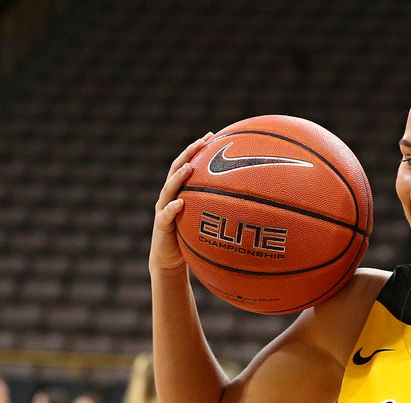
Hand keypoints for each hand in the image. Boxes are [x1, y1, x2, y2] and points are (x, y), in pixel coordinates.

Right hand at [149, 132, 212, 273]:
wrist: (169, 260)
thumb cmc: (190, 239)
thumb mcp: (205, 219)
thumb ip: (219, 207)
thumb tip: (250, 200)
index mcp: (179, 191)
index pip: (187, 164)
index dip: (197, 149)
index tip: (212, 135)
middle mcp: (169, 196)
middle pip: (176, 169)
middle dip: (188, 153)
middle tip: (202, 142)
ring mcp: (163, 209)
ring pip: (169, 188)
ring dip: (179, 177)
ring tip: (190, 167)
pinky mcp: (161, 225)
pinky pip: (166, 215)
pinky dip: (172, 207)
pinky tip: (181, 202)